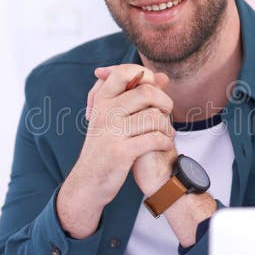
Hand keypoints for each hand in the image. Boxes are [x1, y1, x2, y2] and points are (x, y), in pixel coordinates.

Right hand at [57, 64, 174, 238]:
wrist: (87, 182)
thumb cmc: (105, 147)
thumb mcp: (113, 119)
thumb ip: (136, 96)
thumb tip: (163, 77)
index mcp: (101, 101)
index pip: (124, 72)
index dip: (145, 75)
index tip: (153, 88)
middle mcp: (104, 112)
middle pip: (146, 92)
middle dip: (164, 102)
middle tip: (166, 113)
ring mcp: (112, 132)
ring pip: (153, 116)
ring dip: (167, 125)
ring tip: (167, 133)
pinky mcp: (121, 152)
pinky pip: (154, 138)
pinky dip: (165, 142)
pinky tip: (164, 145)